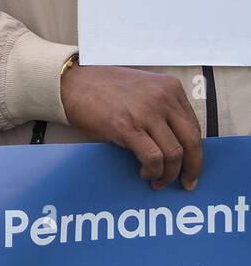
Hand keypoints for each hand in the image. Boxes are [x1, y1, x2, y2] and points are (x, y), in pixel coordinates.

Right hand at [61, 65, 201, 189]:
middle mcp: (163, 98)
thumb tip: (175, 141)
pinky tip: (145, 173)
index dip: (195, 152)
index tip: (191, 166)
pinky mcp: (127, 127)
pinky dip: (153, 171)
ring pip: (174, 154)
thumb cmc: (102, 88)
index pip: (194, 127)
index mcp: (170, 88)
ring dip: (169, 174)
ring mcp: (145, 112)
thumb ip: (162, 108)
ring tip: (158, 180)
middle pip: (191, 142)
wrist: (70, 83)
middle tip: (187, 182)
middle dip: (192, 168)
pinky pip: (153, 158)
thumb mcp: (142, 89)